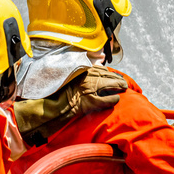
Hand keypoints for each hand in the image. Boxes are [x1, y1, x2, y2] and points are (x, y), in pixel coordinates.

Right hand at [13, 66, 127, 144]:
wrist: (50, 105)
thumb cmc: (56, 91)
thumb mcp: (67, 77)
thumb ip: (78, 72)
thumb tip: (90, 69)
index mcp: (80, 71)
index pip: (100, 69)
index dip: (109, 72)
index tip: (113, 74)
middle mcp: (86, 78)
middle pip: (107, 76)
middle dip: (117, 79)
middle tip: (123, 82)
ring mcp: (88, 89)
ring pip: (109, 85)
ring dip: (118, 86)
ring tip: (124, 87)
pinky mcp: (89, 102)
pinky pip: (105, 100)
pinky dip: (112, 99)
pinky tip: (117, 99)